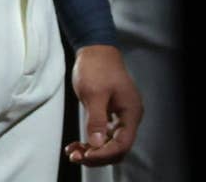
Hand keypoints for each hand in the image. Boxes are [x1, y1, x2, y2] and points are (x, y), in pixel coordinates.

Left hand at [66, 44, 142, 165]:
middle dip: (98, 155)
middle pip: (118, 147)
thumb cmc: (96, 66)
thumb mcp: (93, 93)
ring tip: (74, 152)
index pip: (122, 143)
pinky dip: (92, 140)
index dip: (105, 153)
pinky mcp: (111, 113)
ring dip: (94, 150)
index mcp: (131, 112)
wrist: (95, 48)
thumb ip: (96, 119)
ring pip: (111, 142)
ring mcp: (121, 115)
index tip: (86, 155)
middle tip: (77, 157)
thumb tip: (97, 143)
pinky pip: (105, 133)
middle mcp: (129, 116)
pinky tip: (78, 144)